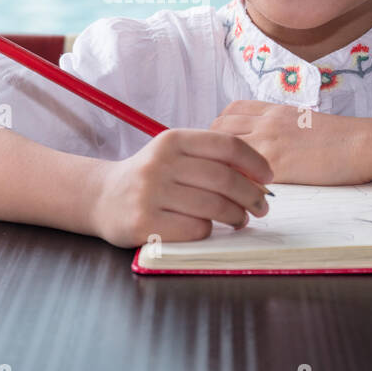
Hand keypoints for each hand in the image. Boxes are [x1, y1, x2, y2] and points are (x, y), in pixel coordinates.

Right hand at [90, 129, 273, 247]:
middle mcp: (160, 162)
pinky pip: (195, 228)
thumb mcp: (174, 156)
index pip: (226, 145)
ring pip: (213, 206)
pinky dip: (209, 230)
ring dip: (236, 216)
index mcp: (172, 140)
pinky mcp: (144, 222)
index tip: (269, 177)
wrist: (102, 197)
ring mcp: (150, 193)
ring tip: (241, 220)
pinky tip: (207, 228)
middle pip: (224, 179)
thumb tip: (260, 178)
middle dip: (252, 195)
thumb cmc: (151, 177)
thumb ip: (210, 159)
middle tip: (263, 206)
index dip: (255, 162)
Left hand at [208, 99, 371, 185]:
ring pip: (225, 152)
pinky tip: (240, 195)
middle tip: (216, 166)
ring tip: (226, 182)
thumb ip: (279, 124)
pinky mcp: (276, 167)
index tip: (220, 142)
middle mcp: (266, 123)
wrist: (362, 143)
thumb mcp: (303, 119)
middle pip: (219, 129)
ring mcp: (269, 144)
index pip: (231, 110)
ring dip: (221, 167)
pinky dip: (237, 184)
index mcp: (274, 109)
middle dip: (212, 147)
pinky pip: (243, 175)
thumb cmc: (340, 136)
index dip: (220, 126)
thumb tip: (264, 138)